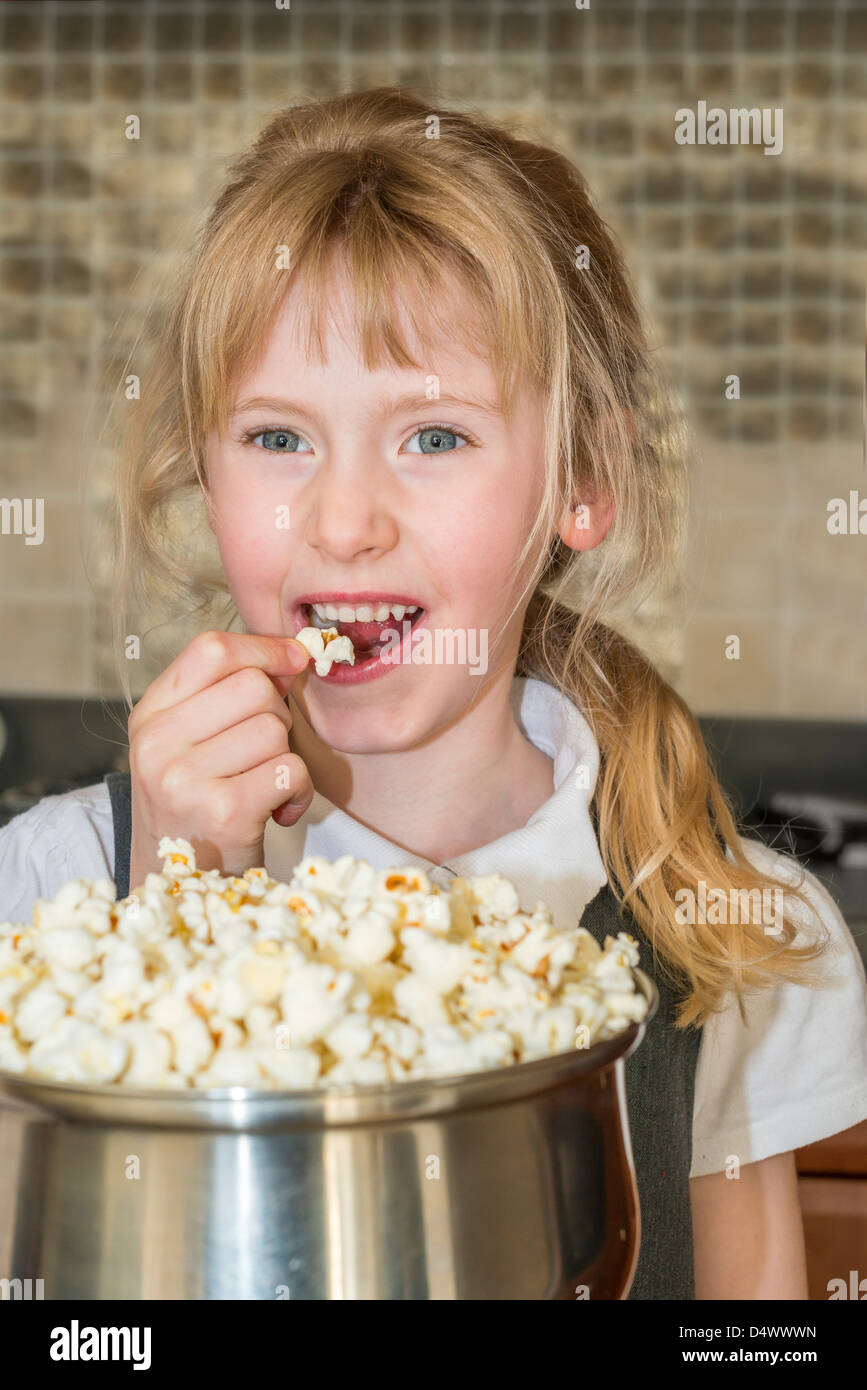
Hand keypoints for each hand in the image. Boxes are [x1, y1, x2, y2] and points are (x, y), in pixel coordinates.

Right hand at [127, 630, 311, 885]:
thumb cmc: (197, 807)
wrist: (180, 888)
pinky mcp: (223, 811)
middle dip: (277, 715)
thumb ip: (227, 695)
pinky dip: (298, 791)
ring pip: (275, 729)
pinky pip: (290, 770)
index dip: (262, 648)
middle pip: (254, 687)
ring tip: (265, 788)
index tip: (291, 662)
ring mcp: (185, 778)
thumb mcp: (189, 744)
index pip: (211, 650)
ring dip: (287, 759)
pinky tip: (278, 811)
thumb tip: (292, 655)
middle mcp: (157, 744)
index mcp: (149, 716)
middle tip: (262, 755)